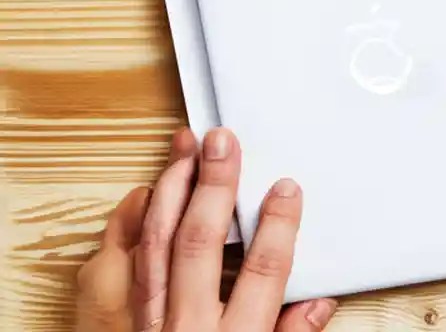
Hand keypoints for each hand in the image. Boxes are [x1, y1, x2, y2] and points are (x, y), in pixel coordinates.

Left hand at [75, 128, 335, 331]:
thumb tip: (318, 304)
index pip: (262, 274)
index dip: (276, 226)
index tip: (285, 188)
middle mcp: (186, 329)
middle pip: (201, 245)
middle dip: (214, 187)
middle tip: (223, 143)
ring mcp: (146, 323)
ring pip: (155, 244)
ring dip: (171, 190)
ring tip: (185, 149)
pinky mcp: (118, 321)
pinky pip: (122, 264)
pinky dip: (134, 224)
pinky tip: (148, 193)